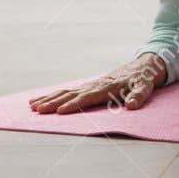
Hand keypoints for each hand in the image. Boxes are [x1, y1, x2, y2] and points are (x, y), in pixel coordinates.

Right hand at [29, 54, 167, 113]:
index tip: (60, 111)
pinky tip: (42, 100)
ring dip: (49, 98)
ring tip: (32, 105)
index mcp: (107, 87)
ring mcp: (90, 85)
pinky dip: (54, 95)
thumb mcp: (145, 87)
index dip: (74, 105)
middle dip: (54, 102)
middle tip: (38, 110)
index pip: (87, 97)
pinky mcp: (89, 86)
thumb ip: (139, 96)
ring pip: (66, 91)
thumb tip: (132, 106)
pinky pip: (68, 91)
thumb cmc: (143, 79)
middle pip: (71, 94)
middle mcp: (95, 85)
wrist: (143, 66)